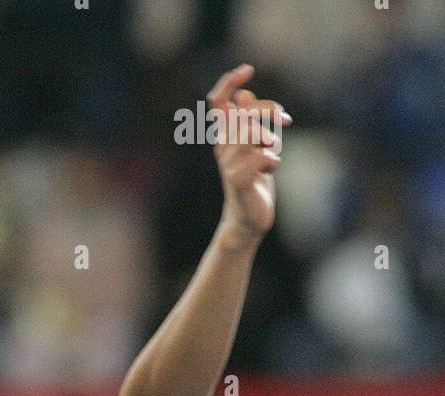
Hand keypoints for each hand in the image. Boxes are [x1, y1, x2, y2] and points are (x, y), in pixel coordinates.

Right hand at [208, 64, 290, 241]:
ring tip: (271, 157)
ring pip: (255, 133)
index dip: (229, 82)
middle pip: (245, 111)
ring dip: (272, 141)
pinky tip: (267, 173)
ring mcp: (228, 163)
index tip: (247, 70)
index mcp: (223, 135)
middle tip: (286, 120)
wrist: (248, 216)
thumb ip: (251, 121)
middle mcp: (221, 146)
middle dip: (270, 111)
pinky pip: (262, 156)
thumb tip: (243, 95)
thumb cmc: (254, 178)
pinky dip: (272, 161)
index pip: (217, 101)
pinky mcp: (238, 179)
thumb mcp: (256, 144)